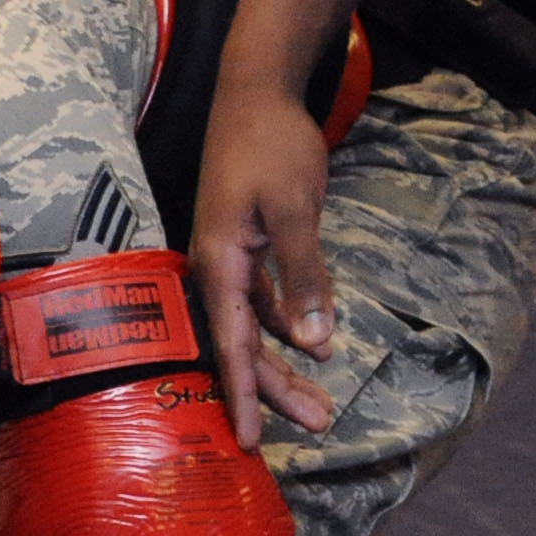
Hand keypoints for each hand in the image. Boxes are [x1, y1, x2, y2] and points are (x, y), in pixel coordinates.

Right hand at [188, 87, 343, 444]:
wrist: (255, 95)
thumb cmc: (271, 146)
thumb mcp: (294, 210)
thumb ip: (304, 276)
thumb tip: (316, 340)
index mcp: (218, 265)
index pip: (232, 345)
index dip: (243, 395)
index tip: (246, 440)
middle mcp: (215, 271)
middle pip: (244, 348)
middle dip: (278, 392)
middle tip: (318, 428)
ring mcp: (229, 263)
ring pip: (256, 332)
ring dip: (287, 368)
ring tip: (320, 406)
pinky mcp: (245, 252)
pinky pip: (263, 306)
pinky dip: (288, 329)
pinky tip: (314, 347)